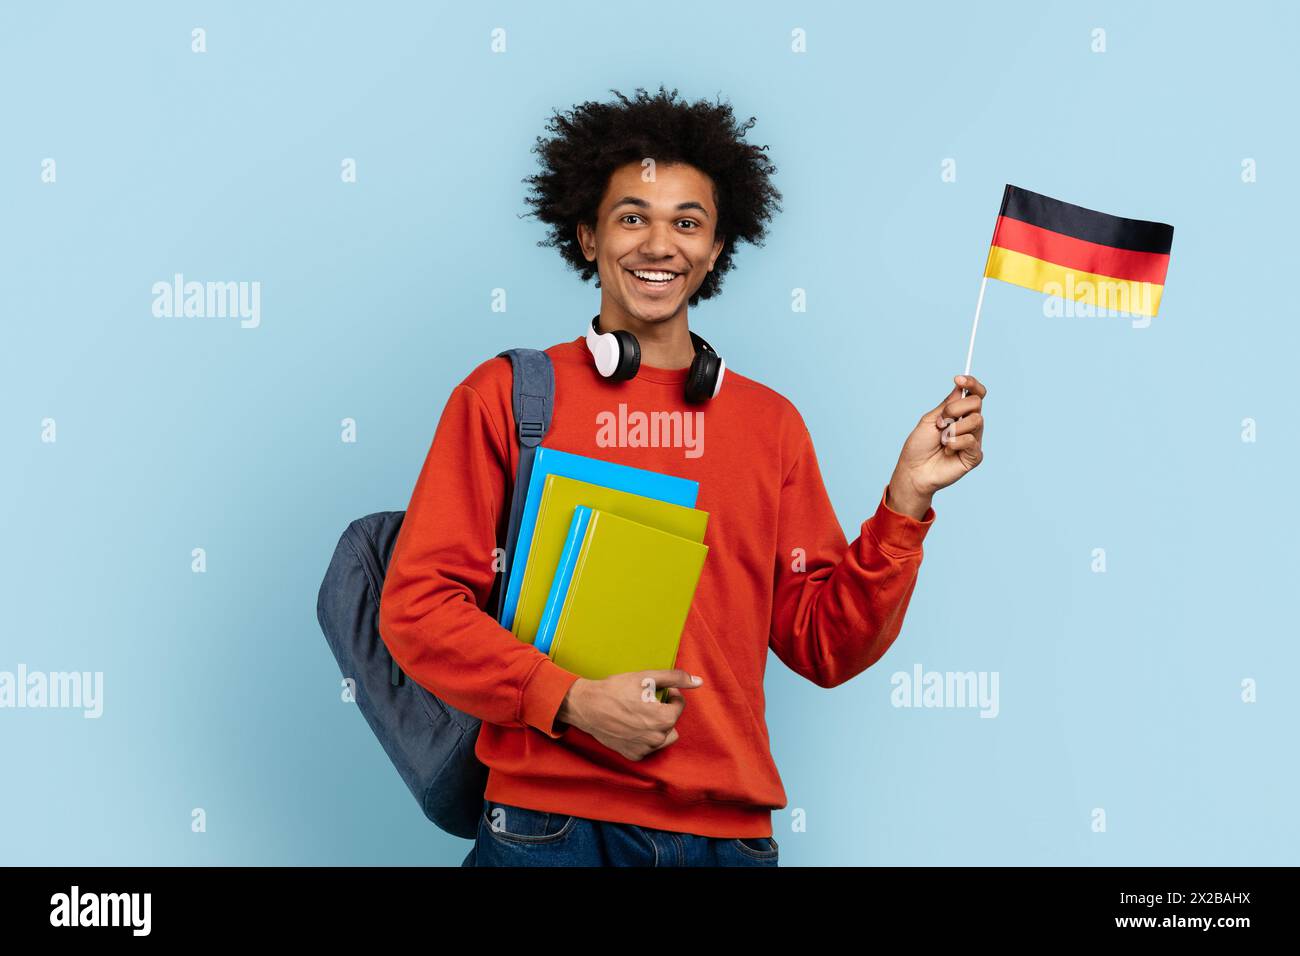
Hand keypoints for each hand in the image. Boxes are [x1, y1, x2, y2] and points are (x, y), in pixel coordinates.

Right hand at [555, 670, 702, 760]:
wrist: (587, 706)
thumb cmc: (616, 690)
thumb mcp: (647, 677)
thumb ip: (675, 678)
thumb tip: (698, 681)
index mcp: (664, 718)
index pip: (679, 704)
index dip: (669, 693)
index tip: (654, 689)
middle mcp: (657, 738)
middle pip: (671, 720)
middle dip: (663, 710)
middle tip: (645, 700)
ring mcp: (645, 748)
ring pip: (663, 736)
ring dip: (657, 725)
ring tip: (640, 714)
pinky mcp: (633, 754)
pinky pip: (649, 746)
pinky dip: (644, 736)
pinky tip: (631, 725)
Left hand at [887, 374, 986, 517]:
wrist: (913, 470)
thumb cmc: (919, 446)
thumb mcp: (930, 419)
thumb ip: (947, 404)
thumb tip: (961, 387)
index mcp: (959, 414)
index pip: (975, 394)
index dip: (972, 383)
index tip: (958, 379)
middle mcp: (969, 425)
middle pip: (977, 403)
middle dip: (955, 409)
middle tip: (940, 421)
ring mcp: (973, 440)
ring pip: (976, 420)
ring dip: (953, 428)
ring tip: (942, 439)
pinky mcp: (975, 456)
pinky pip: (971, 440)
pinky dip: (955, 443)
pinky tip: (947, 452)